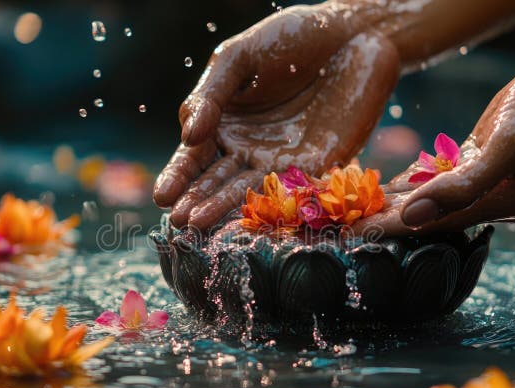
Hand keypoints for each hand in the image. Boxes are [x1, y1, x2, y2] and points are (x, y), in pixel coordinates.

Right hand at [153, 3, 399, 229]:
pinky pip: (289, 193)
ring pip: (245, 191)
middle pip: (214, 181)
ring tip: (198, 224)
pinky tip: (249, 221)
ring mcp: (278, 162)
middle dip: (195, 200)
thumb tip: (188, 136)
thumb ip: (211, 95)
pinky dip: (270, 208)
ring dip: (222, 208)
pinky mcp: (313, 169)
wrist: (352, 35)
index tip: (162, 195)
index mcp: (222, 123)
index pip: (193, 157)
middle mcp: (246, 149)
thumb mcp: (239, 58)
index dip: (178, 176)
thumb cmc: (289, 39)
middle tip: (179, 221)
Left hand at [355, 47, 514, 235]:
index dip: (388, 230)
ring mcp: (493, 181)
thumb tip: (413, 216)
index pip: (431, 224)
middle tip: (342, 228)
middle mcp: (494, 200)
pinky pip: (447, 179)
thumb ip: (464, 185)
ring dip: (397, 204)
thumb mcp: (510, 143)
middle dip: (387, 222)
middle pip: (430, 217)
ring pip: (435, 199)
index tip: (348, 238)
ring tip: (356, 210)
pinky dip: (418, 183)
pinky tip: (393, 185)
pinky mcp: (490, 160)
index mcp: (501, 203)